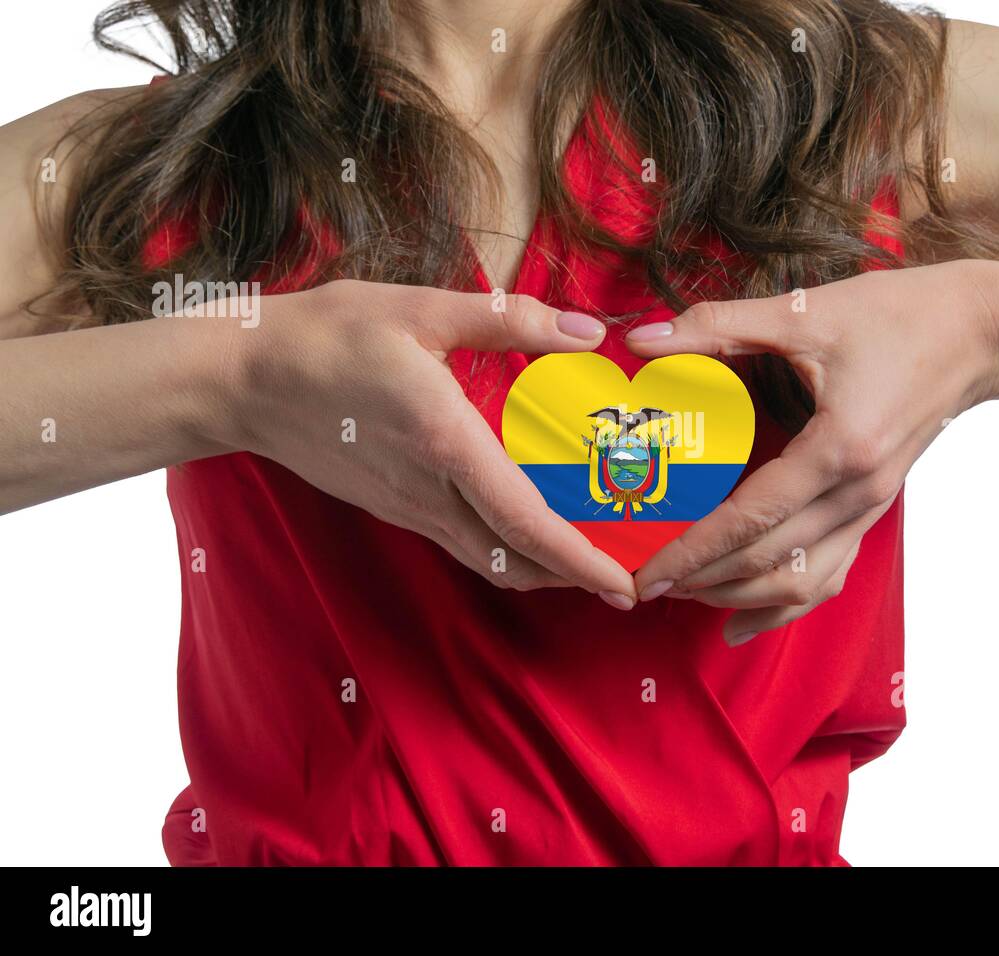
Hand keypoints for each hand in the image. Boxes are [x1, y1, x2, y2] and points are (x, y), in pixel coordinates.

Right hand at [219, 279, 636, 606]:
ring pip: (487, 560)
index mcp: (446, 443)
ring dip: (541, 569)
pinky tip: (527, 525)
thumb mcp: (420, 309)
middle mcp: (429, 491)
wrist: (241, 379)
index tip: (623, 584)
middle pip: (514, 560)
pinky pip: (462, 544)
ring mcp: (407, 507)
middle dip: (574, 578)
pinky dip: (506, 550)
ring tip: (588, 557)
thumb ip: (509, 320)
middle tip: (625, 576)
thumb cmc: (326, 336)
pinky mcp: (393, 507)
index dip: (580, 560)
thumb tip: (585, 333)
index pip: (525, 522)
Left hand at [625, 260, 998, 641]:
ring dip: (742, 597)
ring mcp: (872, 508)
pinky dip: (786, 603)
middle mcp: (859, 493)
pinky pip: (829, 573)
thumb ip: (719, 325)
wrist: (980, 333)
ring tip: (689, 594)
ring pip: (802, 581)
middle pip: (771, 561)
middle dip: (705, 581)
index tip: (649, 573)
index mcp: (840, 450)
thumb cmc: (898, 316)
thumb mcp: (804, 312)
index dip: (695, 551)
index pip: (752, 519)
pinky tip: (744, 620)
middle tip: (649, 584)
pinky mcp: (875, 509)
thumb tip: (645, 337)